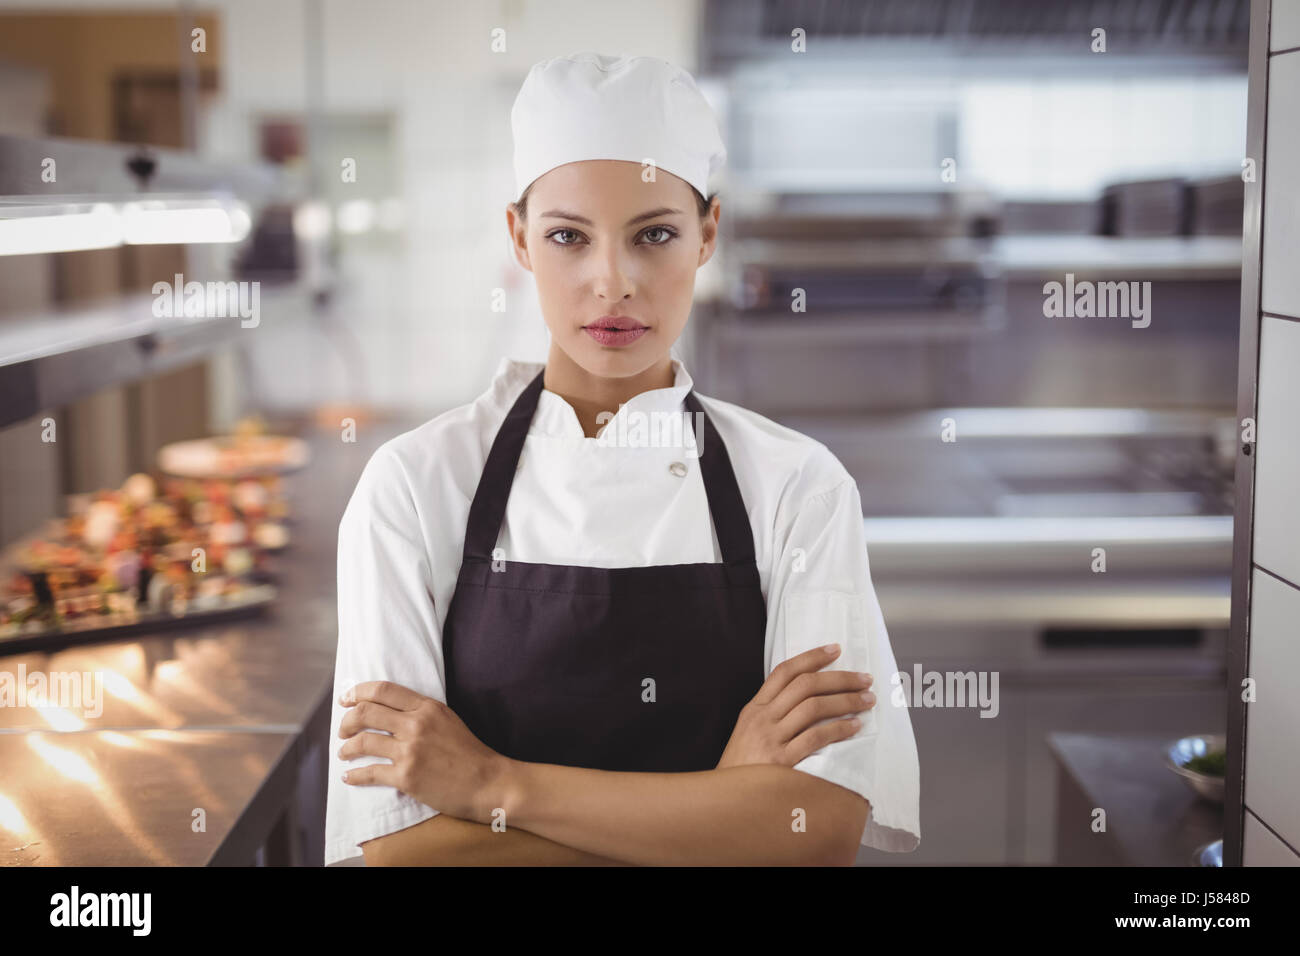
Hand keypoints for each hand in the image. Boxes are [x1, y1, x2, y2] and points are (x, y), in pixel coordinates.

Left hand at [338, 680, 510, 823]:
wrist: (488, 783)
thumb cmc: (470, 754)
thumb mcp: (448, 720)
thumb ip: (422, 713)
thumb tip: (391, 712)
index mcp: (427, 707)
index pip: (383, 690)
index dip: (358, 692)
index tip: (346, 699)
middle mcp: (416, 724)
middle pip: (366, 712)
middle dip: (347, 721)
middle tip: (343, 730)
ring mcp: (410, 751)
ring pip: (363, 742)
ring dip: (347, 748)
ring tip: (344, 753)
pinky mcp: (407, 777)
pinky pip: (370, 773)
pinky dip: (354, 776)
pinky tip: (349, 777)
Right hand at [716, 644, 873, 769]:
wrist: (724, 801)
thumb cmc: (742, 769)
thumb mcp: (747, 732)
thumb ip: (772, 714)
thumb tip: (808, 698)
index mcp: (754, 708)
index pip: (785, 672)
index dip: (812, 657)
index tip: (836, 650)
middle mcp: (762, 718)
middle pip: (805, 685)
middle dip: (840, 678)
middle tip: (864, 679)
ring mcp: (771, 739)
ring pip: (814, 707)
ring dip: (846, 701)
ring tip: (867, 700)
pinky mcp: (782, 762)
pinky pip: (816, 738)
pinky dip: (839, 729)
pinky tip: (855, 726)